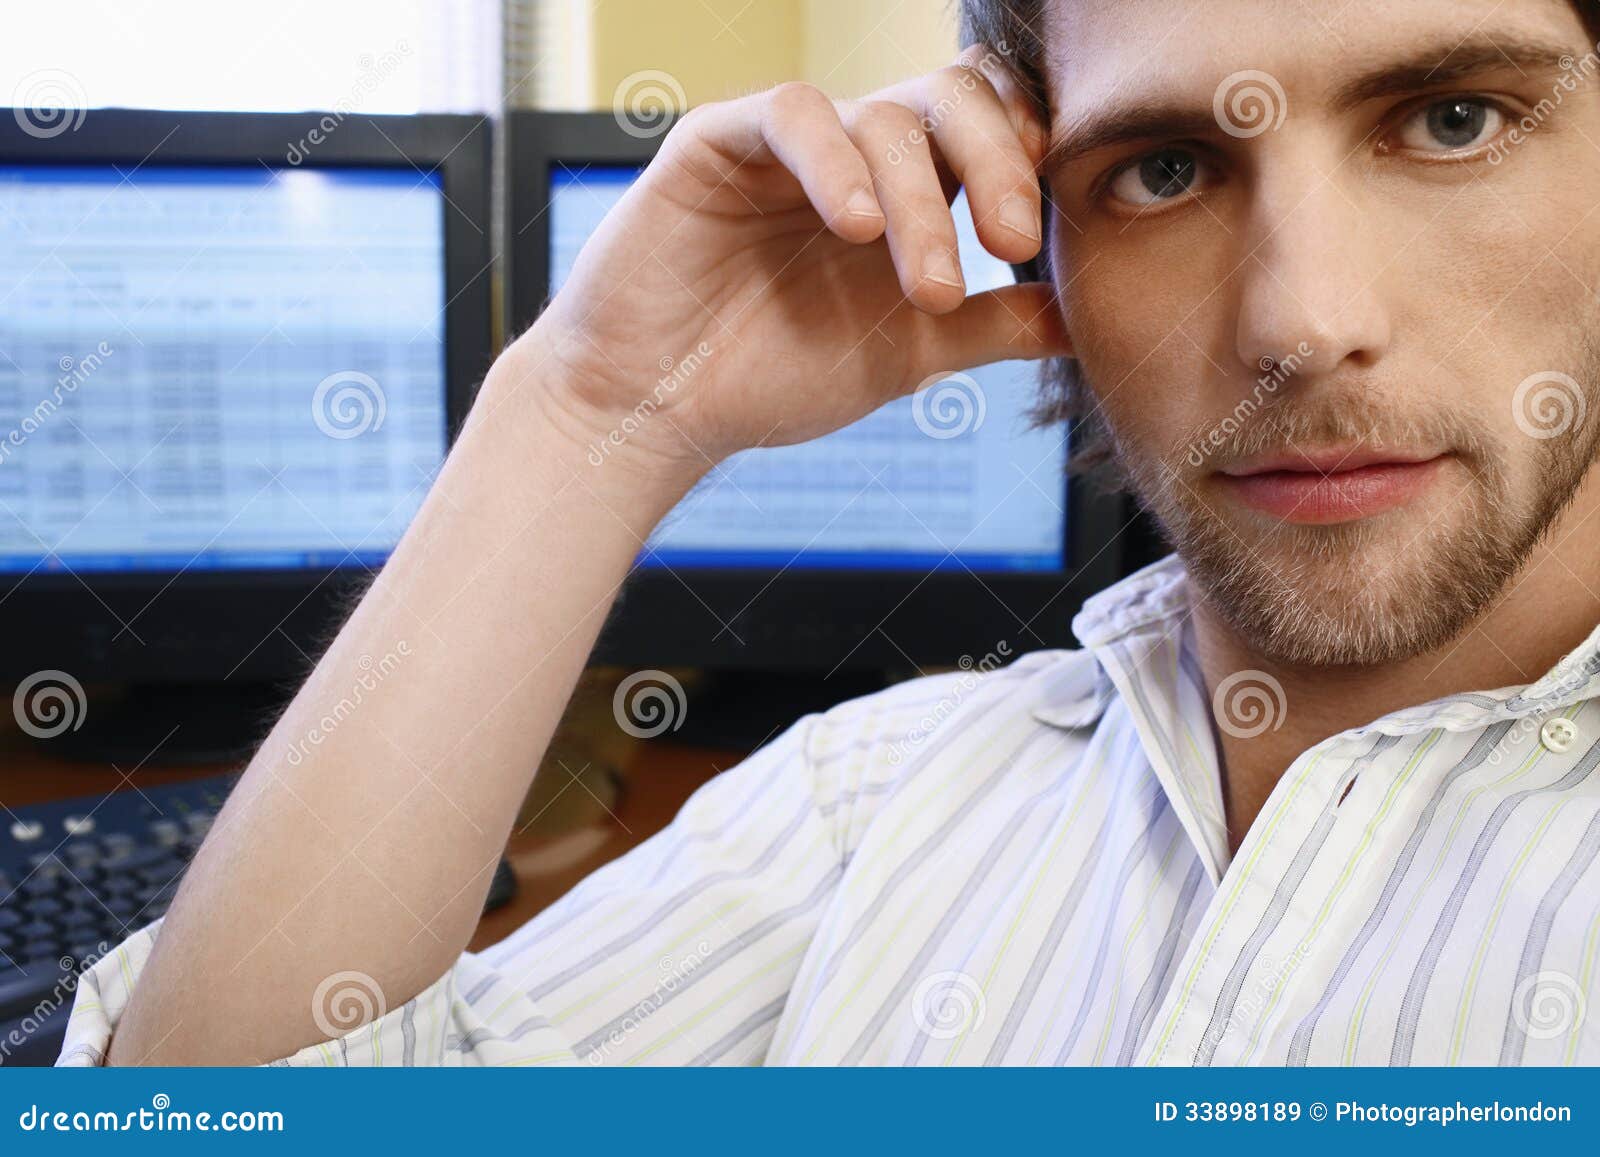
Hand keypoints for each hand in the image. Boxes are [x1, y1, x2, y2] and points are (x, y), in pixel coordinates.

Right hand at [503, 47, 1071, 475]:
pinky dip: (838, 166)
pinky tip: (860, 230)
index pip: (985, 124)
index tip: (1043, 235)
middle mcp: (852, 154)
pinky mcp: (719, 141)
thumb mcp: (906, 355)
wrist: (655, 410)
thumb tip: (1083, 316)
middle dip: (998, 161)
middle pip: (950, 96)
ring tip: (929, 290)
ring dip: (924, 204)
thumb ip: (992, 327)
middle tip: (1015, 239)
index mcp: (901, 190)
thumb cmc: (769, 379)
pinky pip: (794, 117)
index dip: (1028, 156)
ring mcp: (787, 144)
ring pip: (882, 117)